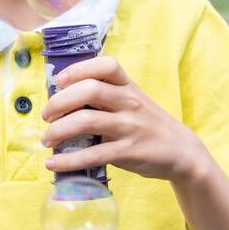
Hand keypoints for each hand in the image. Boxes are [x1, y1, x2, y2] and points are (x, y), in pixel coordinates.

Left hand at [39, 55, 207, 182]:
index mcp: (128, 86)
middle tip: (46, 116)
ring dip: (57, 130)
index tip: (59, 80)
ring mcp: (129, 126)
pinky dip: (67, 160)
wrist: (181, 152)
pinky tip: (53, 163)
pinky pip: (92, 155)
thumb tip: (60, 99)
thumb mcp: (132, 102)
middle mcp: (129, 102)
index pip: (106, 66)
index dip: (79, 69)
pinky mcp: (128, 152)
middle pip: (89, 90)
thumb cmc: (147, 124)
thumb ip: (105, 96)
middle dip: (59, 101)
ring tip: (47, 140)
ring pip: (86, 121)